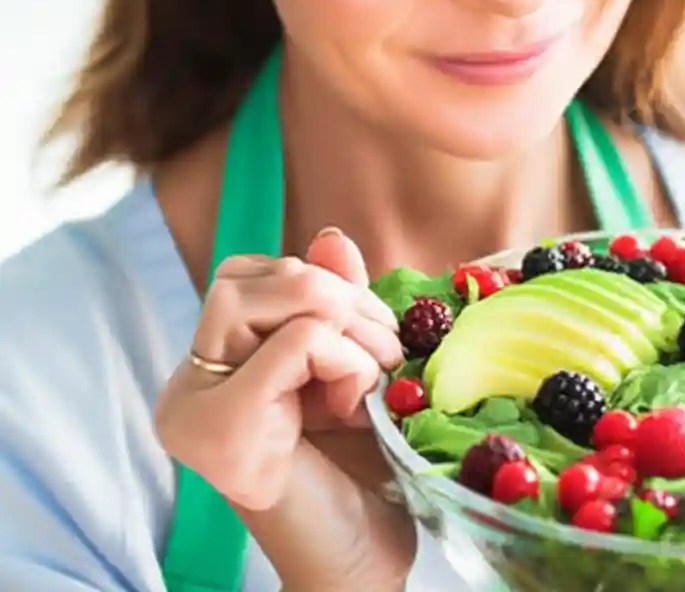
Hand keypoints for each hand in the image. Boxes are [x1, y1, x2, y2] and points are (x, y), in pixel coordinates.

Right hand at [156, 228, 415, 590]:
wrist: (362, 565)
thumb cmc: (360, 479)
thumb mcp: (352, 373)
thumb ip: (336, 307)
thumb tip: (331, 236)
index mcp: (213, 372)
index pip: (249, 277)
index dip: (322, 286)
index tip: (371, 338)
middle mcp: (189, 388)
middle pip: (244, 277)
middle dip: (335, 296)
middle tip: (384, 351)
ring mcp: (196, 411)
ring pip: (259, 295)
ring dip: (344, 323)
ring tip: (372, 379)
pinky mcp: (223, 432)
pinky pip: (295, 343)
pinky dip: (347, 359)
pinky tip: (358, 405)